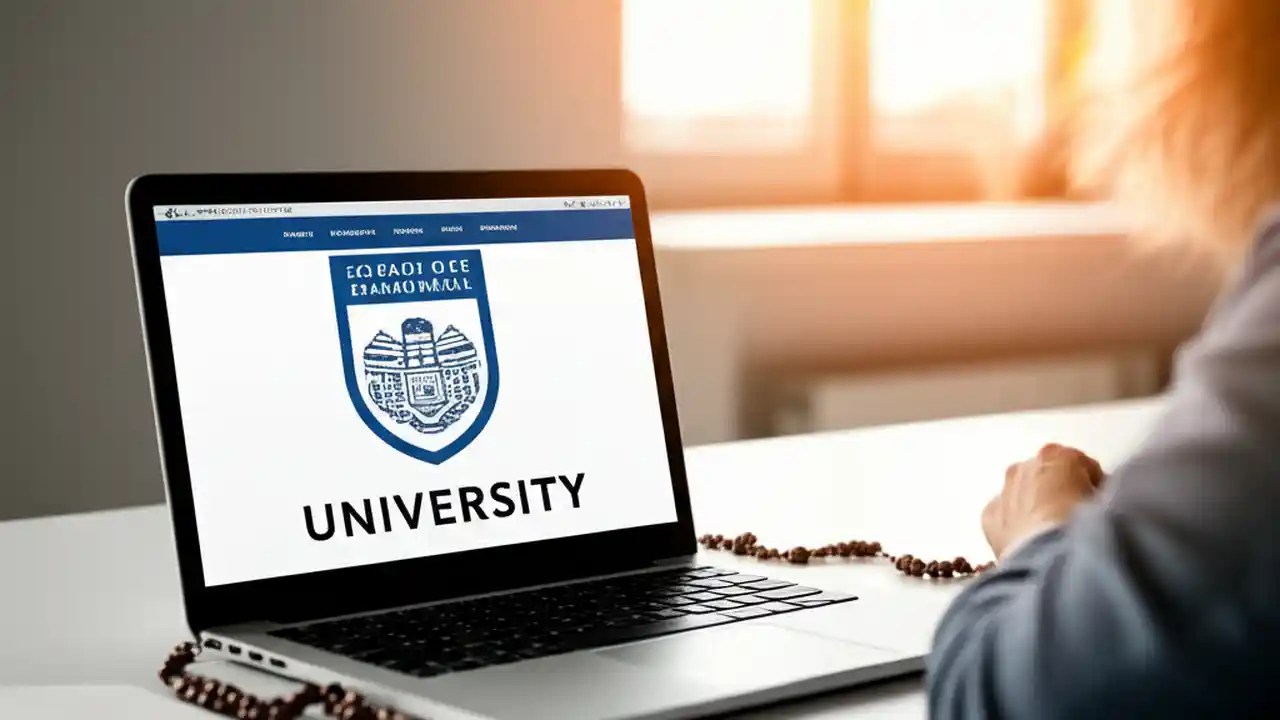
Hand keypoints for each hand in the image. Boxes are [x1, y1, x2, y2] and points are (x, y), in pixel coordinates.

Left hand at [982, 443, 1104, 559]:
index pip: (1080, 467)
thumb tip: (1099, 501)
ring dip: (1036, 509)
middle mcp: (1023, 466)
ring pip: (1022, 496)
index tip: (1102, 506)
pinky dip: (1016, 526)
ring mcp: (1003, 491)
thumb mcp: (1110, 501)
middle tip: (1075, 521)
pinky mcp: (989, 517)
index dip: (1094, 488)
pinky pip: (1006, 517)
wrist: (1052, 553)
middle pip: (1046, 478)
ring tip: (1053, 536)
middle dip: (1060, 494)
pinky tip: (1032, 544)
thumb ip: (1101, 493)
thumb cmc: (1088, 522)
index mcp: (1056, 455)